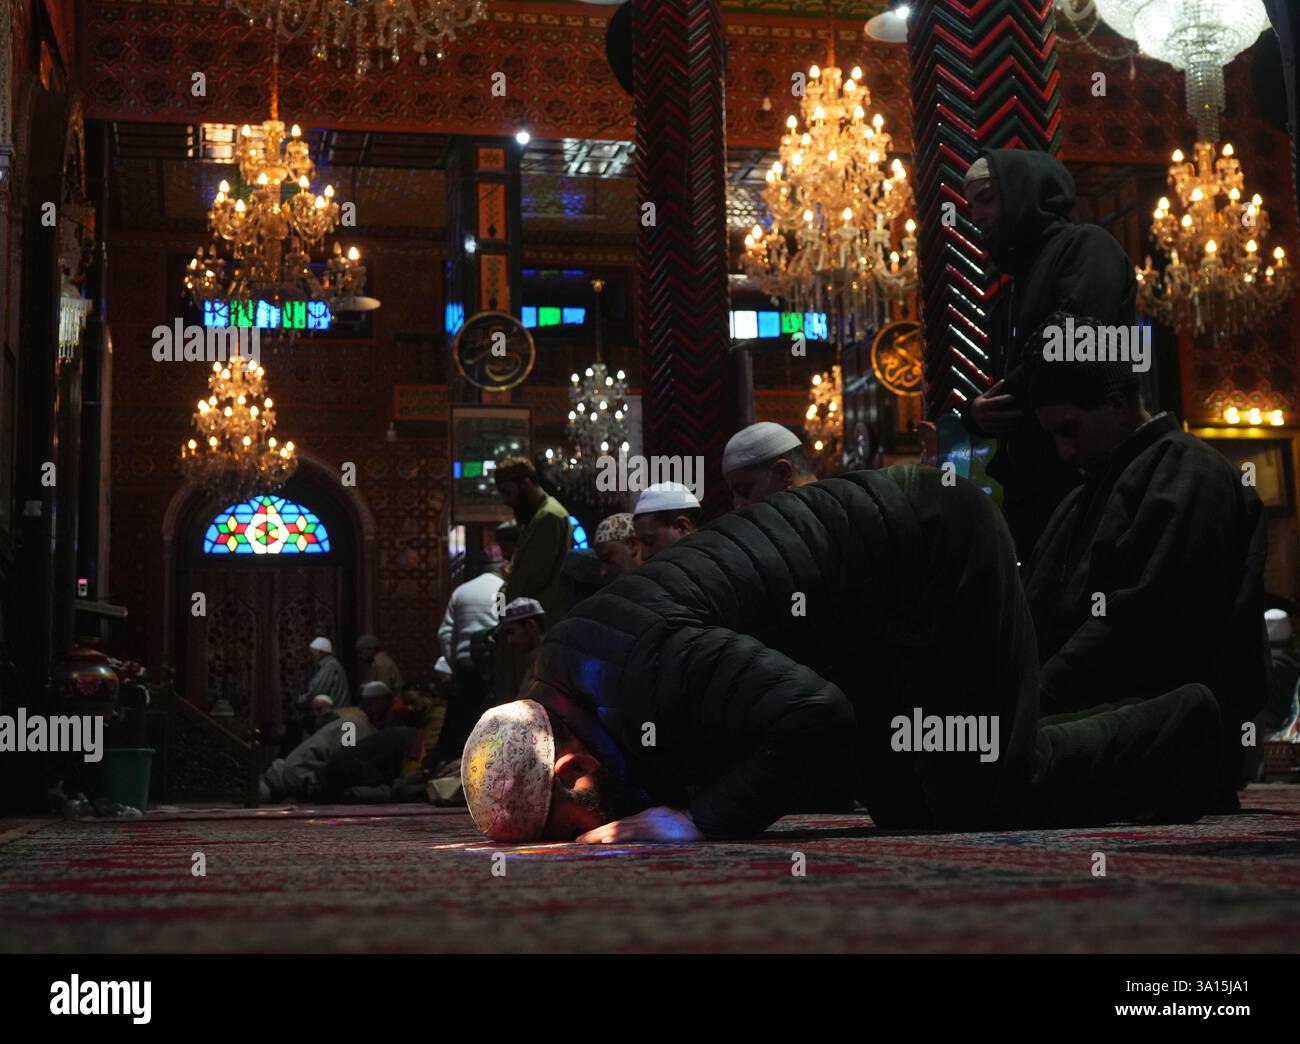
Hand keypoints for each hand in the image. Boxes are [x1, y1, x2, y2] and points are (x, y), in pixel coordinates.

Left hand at [576, 806, 703, 843]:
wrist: (703, 820)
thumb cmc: (686, 826)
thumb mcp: (664, 825)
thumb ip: (650, 831)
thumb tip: (634, 840)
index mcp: (646, 819)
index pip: (619, 825)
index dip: (601, 831)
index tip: (586, 839)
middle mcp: (644, 819)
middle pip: (616, 825)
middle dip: (596, 834)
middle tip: (577, 841)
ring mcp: (650, 823)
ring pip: (622, 828)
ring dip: (603, 835)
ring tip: (587, 841)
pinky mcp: (656, 829)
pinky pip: (636, 833)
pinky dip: (622, 836)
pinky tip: (610, 840)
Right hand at [970, 379, 1022, 435]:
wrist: (972, 416)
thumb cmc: (982, 403)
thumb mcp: (986, 395)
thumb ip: (996, 389)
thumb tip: (1005, 380)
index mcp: (982, 405)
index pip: (995, 402)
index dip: (1005, 399)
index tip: (1013, 397)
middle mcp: (983, 416)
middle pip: (999, 416)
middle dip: (1011, 415)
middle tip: (1021, 413)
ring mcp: (985, 425)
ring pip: (1001, 425)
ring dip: (1012, 422)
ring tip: (1020, 419)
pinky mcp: (989, 431)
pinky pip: (1000, 431)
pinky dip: (1009, 428)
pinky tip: (1015, 424)